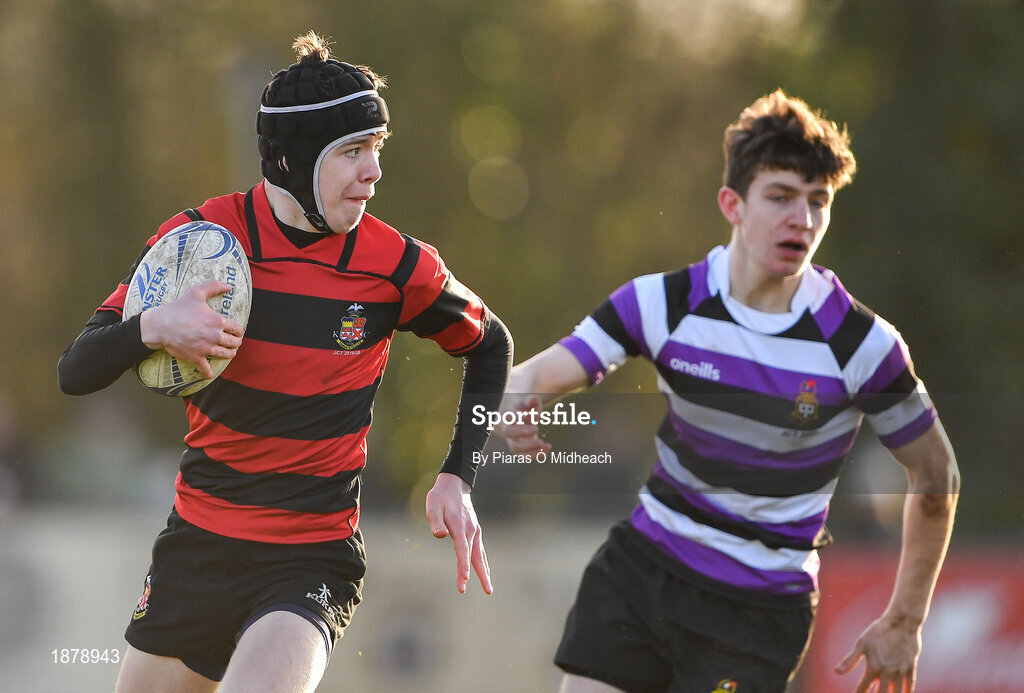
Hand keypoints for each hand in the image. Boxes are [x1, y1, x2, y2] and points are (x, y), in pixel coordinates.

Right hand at [139, 280, 244, 378]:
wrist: (160, 325)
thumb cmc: (178, 308)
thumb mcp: (196, 293)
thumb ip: (214, 287)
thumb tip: (229, 285)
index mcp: (218, 321)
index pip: (237, 329)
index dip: (239, 331)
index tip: (238, 332)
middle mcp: (215, 336)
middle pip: (234, 343)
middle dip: (236, 343)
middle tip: (234, 343)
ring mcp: (206, 348)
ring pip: (226, 355)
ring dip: (229, 354)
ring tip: (229, 353)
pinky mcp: (196, 357)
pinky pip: (206, 369)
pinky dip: (208, 372)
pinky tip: (209, 374)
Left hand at [425, 473, 491, 594]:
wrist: (453, 485)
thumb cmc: (439, 497)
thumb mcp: (433, 507)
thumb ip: (436, 521)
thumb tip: (440, 535)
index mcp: (459, 526)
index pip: (462, 550)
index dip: (463, 565)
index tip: (465, 579)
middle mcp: (470, 530)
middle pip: (476, 556)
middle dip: (480, 575)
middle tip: (487, 592)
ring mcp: (474, 531)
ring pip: (480, 555)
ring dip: (485, 572)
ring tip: (488, 589)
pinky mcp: (474, 531)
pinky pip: (480, 550)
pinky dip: (483, 563)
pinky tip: (484, 572)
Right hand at [495, 394, 550, 457]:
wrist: (515, 419)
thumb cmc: (523, 409)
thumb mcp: (528, 402)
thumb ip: (531, 400)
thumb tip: (533, 399)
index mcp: (508, 415)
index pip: (509, 417)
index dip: (518, 416)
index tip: (533, 415)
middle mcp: (507, 429)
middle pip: (509, 433)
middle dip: (523, 432)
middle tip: (537, 429)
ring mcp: (512, 440)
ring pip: (516, 449)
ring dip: (531, 449)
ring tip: (546, 445)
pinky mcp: (520, 449)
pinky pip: (524, 456)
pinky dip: (536, 454)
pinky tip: (547, 447)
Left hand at [835, 614, 921, 692]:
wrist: (901, 622)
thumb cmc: (878, 631)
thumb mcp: (861, 643)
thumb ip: (850, 660)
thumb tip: (837, 672)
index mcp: (874, 668)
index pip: (863, 688)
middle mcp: (888, 673)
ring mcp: (900, 671)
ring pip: (897, 692)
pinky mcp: (911, 667)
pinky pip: (909, 684)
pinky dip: (907, 691)